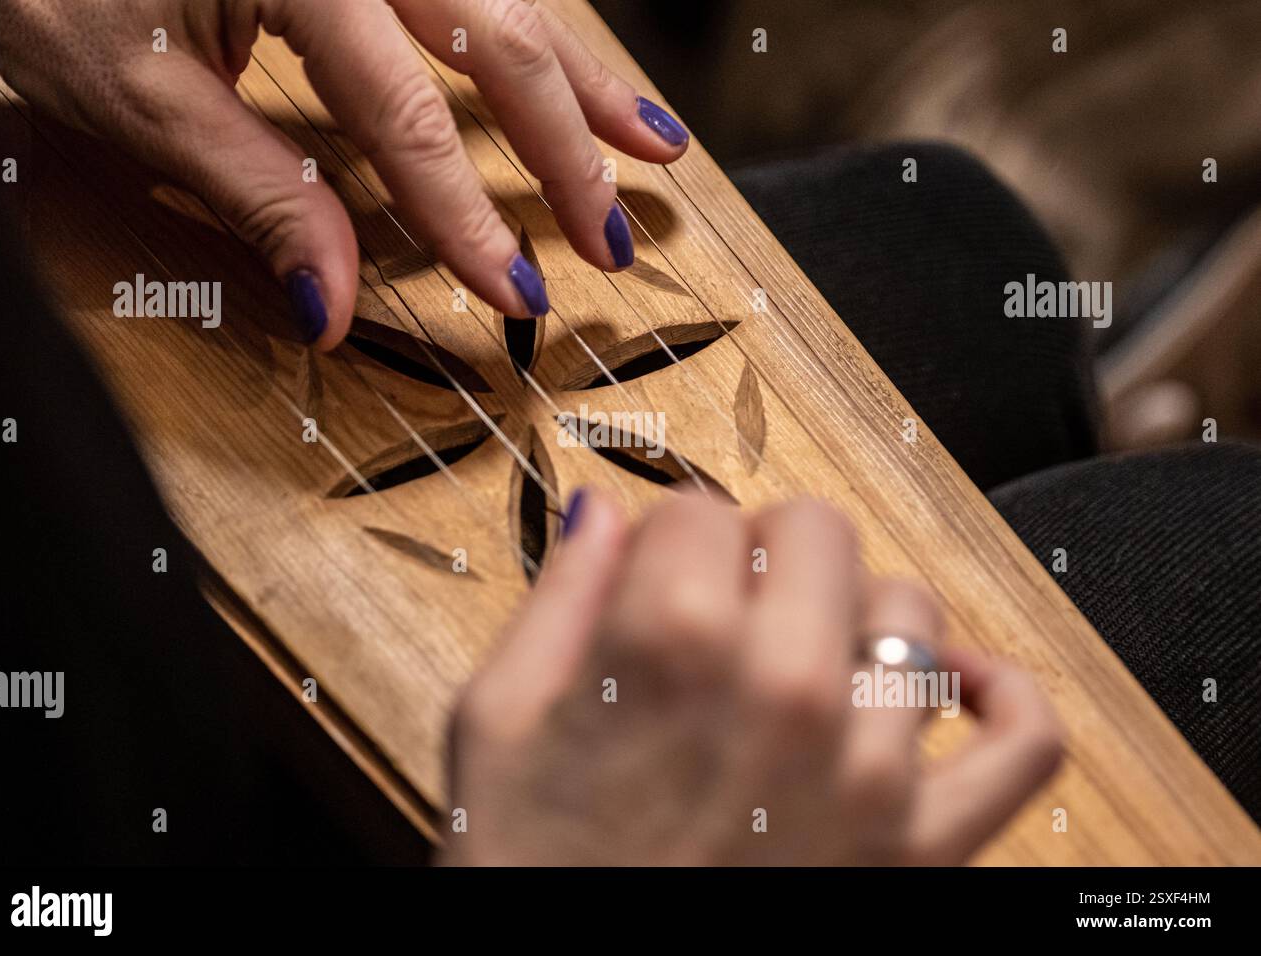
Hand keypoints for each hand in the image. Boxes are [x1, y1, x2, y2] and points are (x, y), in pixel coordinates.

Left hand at [0, 0, 688, 347]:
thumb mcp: (141, 101)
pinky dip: (542, 32)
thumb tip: (333, 306)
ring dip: (588, 79)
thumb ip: (258, 197)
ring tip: (654, 145)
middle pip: (497, 43)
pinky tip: (575, 68)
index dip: (469, 217)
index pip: (409, 119)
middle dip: (568, 153)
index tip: (516, 292)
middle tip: (611, 239)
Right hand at [442, 490, 1062, 864]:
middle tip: (718, 617)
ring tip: (792, 667)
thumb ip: (558, 596)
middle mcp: (788, 688)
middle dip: (758, 555)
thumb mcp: (495, 723)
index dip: (665, 545)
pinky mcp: (925, 845)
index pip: (698, 509)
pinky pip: (1024, 738)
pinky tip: (941, 681)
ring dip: (846, 619)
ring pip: (907, 605)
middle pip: (816, 528)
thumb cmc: (533, 872)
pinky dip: (998, 692)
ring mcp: (871, 769)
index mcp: (672, 643)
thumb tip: (601, 511)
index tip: (652, 585)